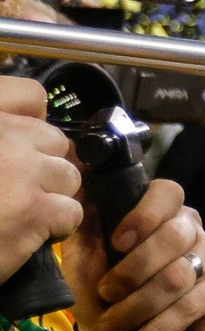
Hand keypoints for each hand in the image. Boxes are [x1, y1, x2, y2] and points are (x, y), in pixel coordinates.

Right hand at [0, 75, 82, 280]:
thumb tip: (33, 120)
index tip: (20, 151)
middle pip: (55, 142)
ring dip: (50, 197)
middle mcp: (3, 134)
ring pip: (68, 177)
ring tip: (19, 212)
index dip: (32, 128)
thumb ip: (1, 130)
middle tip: (16, 189)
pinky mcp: (33, 209)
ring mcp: (20, 169)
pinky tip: (26, 233)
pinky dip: (56, 227)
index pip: (31, 96)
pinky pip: (71, 213)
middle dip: (43, 166)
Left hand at [65, 179, 204, 330]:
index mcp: (160, 211)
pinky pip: (191, 308)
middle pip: (174, 237)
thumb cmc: (99, 290)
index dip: (144, 216)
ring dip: (139, 306)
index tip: (116, 243)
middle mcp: (191, 230)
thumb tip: (79, 192)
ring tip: (111, 326)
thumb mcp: (82, 258)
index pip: (167, 193)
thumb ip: (84, 228)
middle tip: (106, 294)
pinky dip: (158, 329)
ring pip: (179, 277)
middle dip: (134, 270)